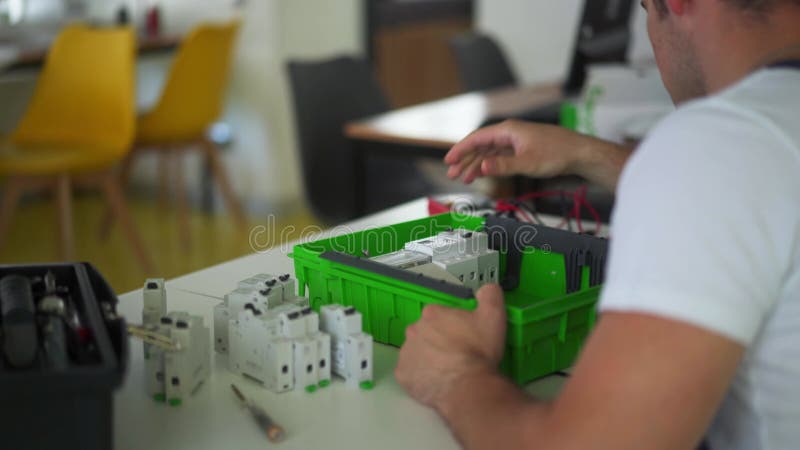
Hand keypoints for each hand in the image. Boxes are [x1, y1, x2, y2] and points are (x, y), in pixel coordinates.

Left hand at [395, 284, 506, 411]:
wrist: (469, 387)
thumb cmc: (478, 352)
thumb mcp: (493, 317)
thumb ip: (490, 296)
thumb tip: (487, 288)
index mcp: (432, 314)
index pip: (439, 315)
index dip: (452, 326)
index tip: (463, 336)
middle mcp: (414, 329)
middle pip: (425, 333)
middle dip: (438, 341)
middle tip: (457, 354)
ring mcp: (406, 353)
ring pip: (417, 352)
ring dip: (428, 358)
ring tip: (448, 369)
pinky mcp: (402, 374)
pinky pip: (410, 373)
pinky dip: (420, 376)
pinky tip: (436, 381)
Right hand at [445, 120, 629, 190]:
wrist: (579, 153)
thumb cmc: (557, 154)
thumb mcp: (527, 163)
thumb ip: (503, 166)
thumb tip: (482, 167)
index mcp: (508, 131)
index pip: (477, 138)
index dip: (461, 150)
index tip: (449, 161)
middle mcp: (510, 133)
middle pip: (481, 145)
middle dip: (465, 160)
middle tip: (453, 174)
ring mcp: (516, 141)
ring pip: (489, 152)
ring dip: (476, 164)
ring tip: (465, 178)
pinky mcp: (522, 149)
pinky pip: (499, 156)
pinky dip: (489, 165)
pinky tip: (484, 173)